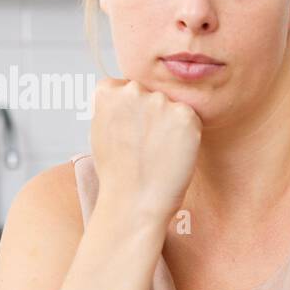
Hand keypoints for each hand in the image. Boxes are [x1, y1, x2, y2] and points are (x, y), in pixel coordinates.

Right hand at [90, 77, 201, 223]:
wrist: (134, 201)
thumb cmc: (117, 172)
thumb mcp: (100, 129)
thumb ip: (113, 106)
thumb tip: (125, 93)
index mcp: (107, 91)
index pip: (124, 87)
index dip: (131, 112)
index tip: (129, 132)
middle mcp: (134, 90)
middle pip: (151, 95)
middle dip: (152, 114)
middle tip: (146, 145)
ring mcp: (161, 102)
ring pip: (171, 106)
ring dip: (170, 123)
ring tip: (158, 151)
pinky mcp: (185, 116)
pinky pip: (189, 119)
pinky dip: (187, 134)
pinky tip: (173, 152)